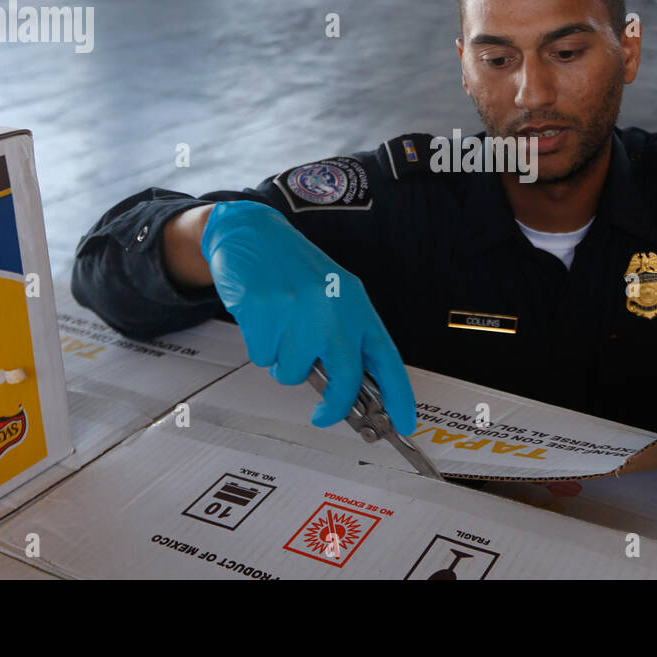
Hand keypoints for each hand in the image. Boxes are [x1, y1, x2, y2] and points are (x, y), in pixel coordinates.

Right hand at [200, 200, 416, 434]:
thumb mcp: (333, 298)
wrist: (254, 234)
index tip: (403, 422)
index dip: (399, 395)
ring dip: (283, 363)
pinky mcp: (264, 313)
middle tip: (323, 415)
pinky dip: (261, 347)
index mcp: (357, 305)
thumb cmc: (294, 270)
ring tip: (281, 330)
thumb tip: (351, 389)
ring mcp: (298, 311)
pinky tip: (262, 319)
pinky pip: (263, 357)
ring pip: (293, 373)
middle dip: (335, 407)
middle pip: (346, 379)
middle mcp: (333, 308)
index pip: (387, 358)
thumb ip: (344, 337)